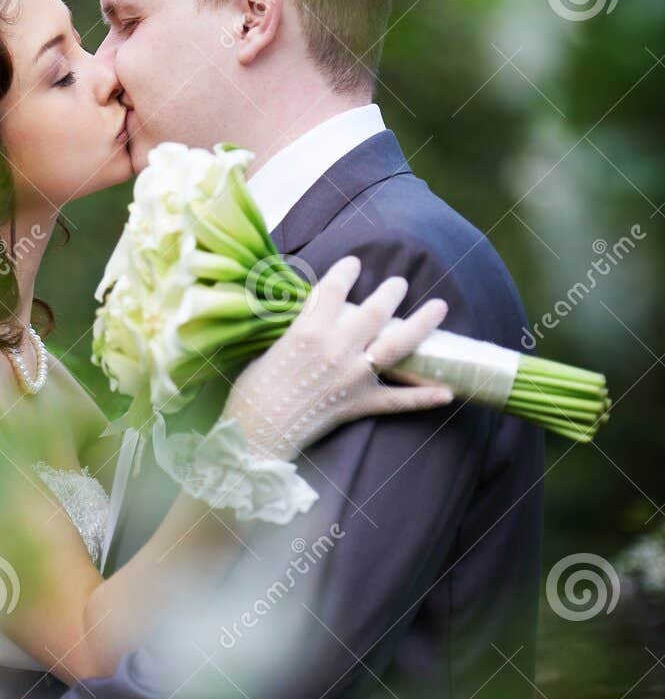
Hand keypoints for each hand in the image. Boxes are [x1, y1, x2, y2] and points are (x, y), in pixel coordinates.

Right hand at [224, 255, 452, 459]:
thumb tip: (311, 319)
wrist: (256, 434)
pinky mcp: (359, 404)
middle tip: (399, 284)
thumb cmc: (251, 391)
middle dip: (391, 292)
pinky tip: (447, 393)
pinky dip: (423, 398)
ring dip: (421, 324)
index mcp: (308, 330)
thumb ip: (296, 330)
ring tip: (439, 308)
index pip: (335, 288)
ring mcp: (353, 376)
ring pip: (397, 344)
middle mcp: (337, 348)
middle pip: (375, 310)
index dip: (347, 270)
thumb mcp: (268, 347)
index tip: (354, 264)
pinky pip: (397, 400)